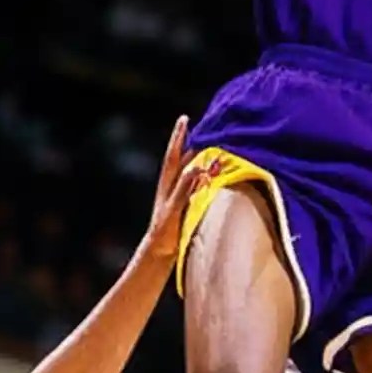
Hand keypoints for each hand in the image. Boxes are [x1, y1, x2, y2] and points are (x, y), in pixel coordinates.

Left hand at [140, 115, 205, 260]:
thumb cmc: (164, 233)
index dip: (179, 137)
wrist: (158, 253)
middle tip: (206, 127)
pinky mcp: (185, 204)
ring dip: (201, 157)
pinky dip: (205, 173)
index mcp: (168, 183)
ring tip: (214, 144)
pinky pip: (197, 183)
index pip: (174, 155)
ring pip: (191, 170)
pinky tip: (213, 173)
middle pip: (184, 158)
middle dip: (193, 142)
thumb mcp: (173, 210)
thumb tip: (196, 167)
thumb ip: (184, 189)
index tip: (184, 119)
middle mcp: (172, 185)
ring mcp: (178, 194)